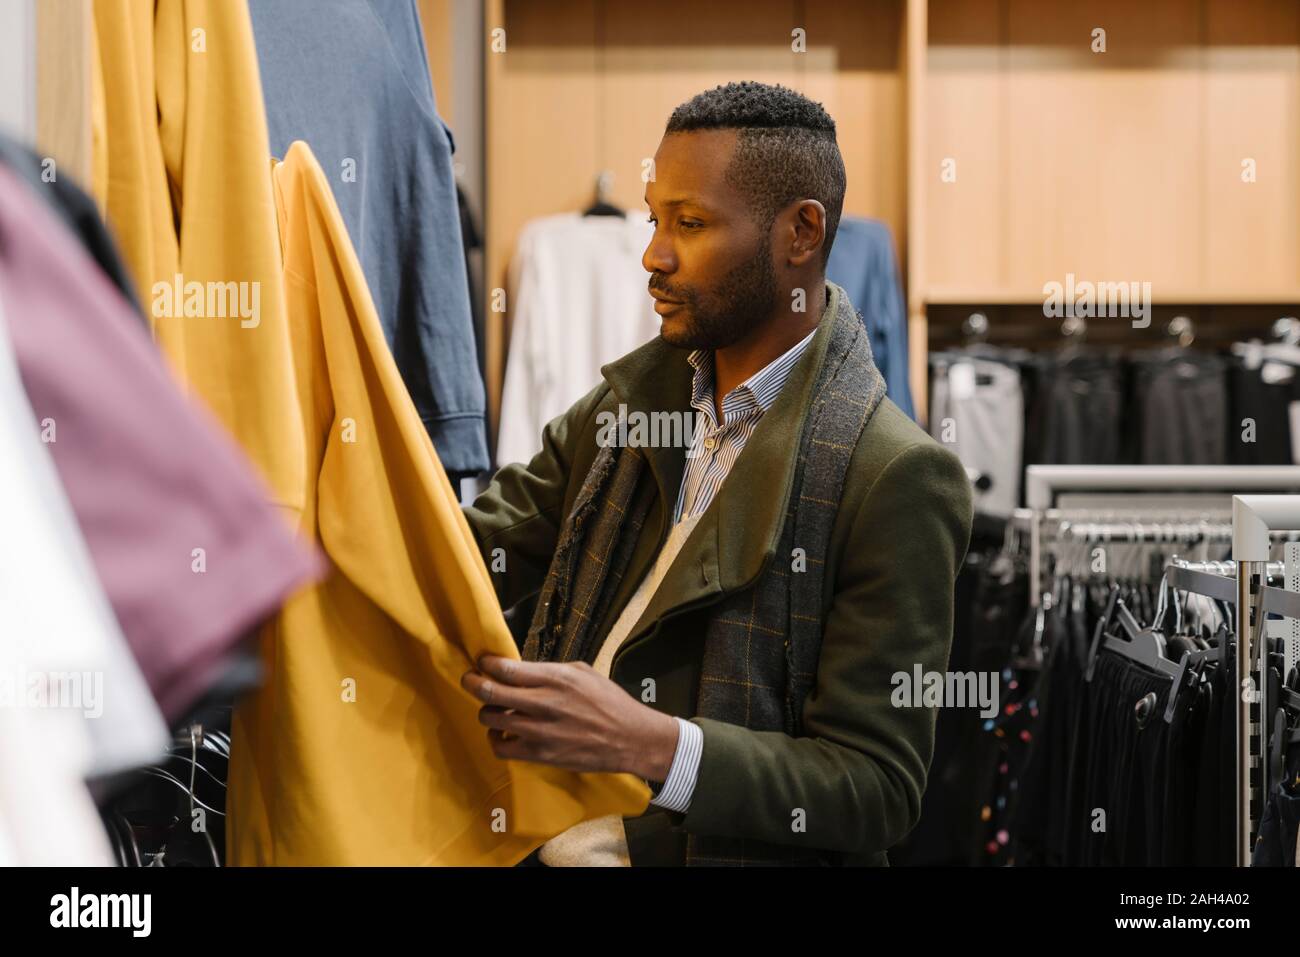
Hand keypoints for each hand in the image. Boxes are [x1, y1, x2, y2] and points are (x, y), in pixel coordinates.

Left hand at [460, 654, 679, 781]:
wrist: (630, 738)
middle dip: (472, 682)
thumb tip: (522, 670)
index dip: (486, 663)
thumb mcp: (583, 673)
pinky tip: (503, 732)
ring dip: (487, 710)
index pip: (505, 668)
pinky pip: (501, 747)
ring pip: (490, 718)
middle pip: (489, 692)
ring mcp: (540, 731)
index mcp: (555, 678)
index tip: (482, 662)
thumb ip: (550, 671)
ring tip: (493, 708)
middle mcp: (544, 703)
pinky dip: (496, 738)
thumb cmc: (609, 702)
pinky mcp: (540, 754)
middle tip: (470, 679)